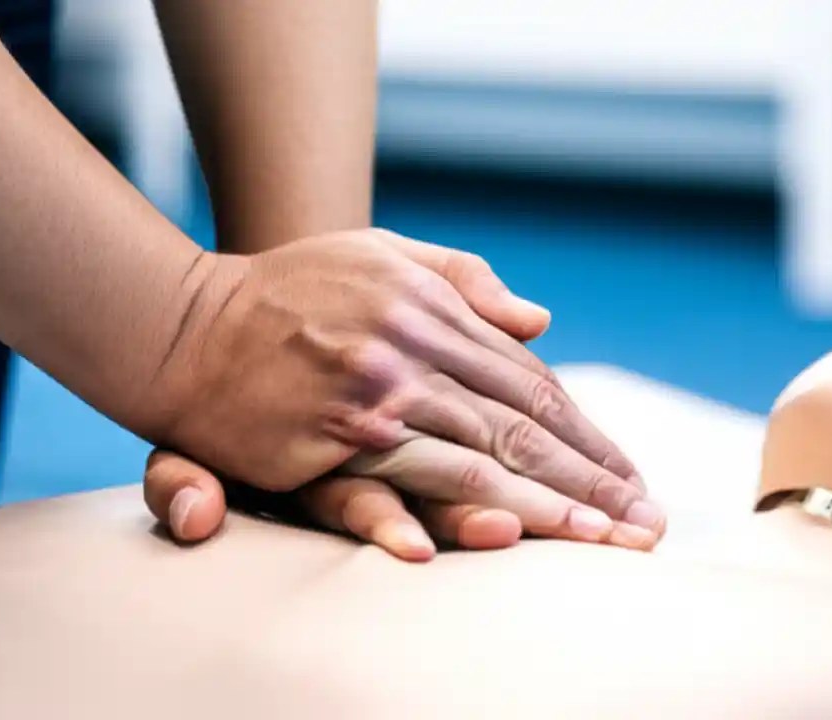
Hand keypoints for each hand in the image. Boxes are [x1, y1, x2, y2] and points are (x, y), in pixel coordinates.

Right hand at [144, 229, 664, 543]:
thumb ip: (466, 282)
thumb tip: (540, 322)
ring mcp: (372, 395)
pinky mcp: (327, 437)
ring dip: (546, 503)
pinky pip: (400, 479)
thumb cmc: (295, 287)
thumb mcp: (384, 254)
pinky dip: (447, 509)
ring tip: (601, 542)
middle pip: (523, 423)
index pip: (531, 382)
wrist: (188, 318)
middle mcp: (414, 350)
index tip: (629, 478)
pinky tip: (496, 537)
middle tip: (643, 525)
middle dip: (589, 480)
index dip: (585, 434)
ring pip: (480, 455)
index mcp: (436, 309)